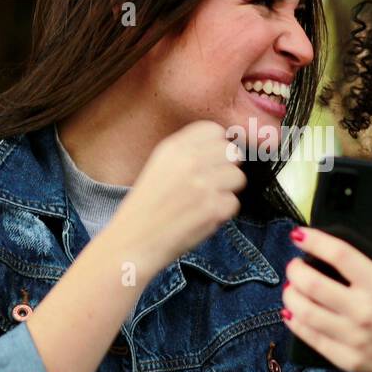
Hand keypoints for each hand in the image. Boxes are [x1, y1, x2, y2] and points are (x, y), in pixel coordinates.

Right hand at [103, 120, 245, 271]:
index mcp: (173, 148)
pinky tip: (202, 217)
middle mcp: (189, 161)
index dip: (217, 145)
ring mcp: (203, 185)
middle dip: (226, 168)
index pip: (214, 130)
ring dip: (227, 191)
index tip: (213, 158)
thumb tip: (223, 145)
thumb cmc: (146, 208)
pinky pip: (234, 203)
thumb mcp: (159, 166)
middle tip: (211, 184)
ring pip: (238, 177)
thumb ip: (188, 152)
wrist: (133, 242)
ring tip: (205, 202)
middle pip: (232, 152)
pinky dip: (222, 213)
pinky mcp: (213, 209)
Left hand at [282, 202, 371, 371]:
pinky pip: (310, 337)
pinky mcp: (346, 358)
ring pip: (306, 311)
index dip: (315, 241)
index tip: (299, 235)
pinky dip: (295, 322)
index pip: (341, 255)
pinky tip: (292, 312)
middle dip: (295, 270)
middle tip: (294, 264)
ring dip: (290, 295)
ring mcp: (354, 337)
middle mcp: (365, 312)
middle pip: (314, 283)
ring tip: (291, 286)